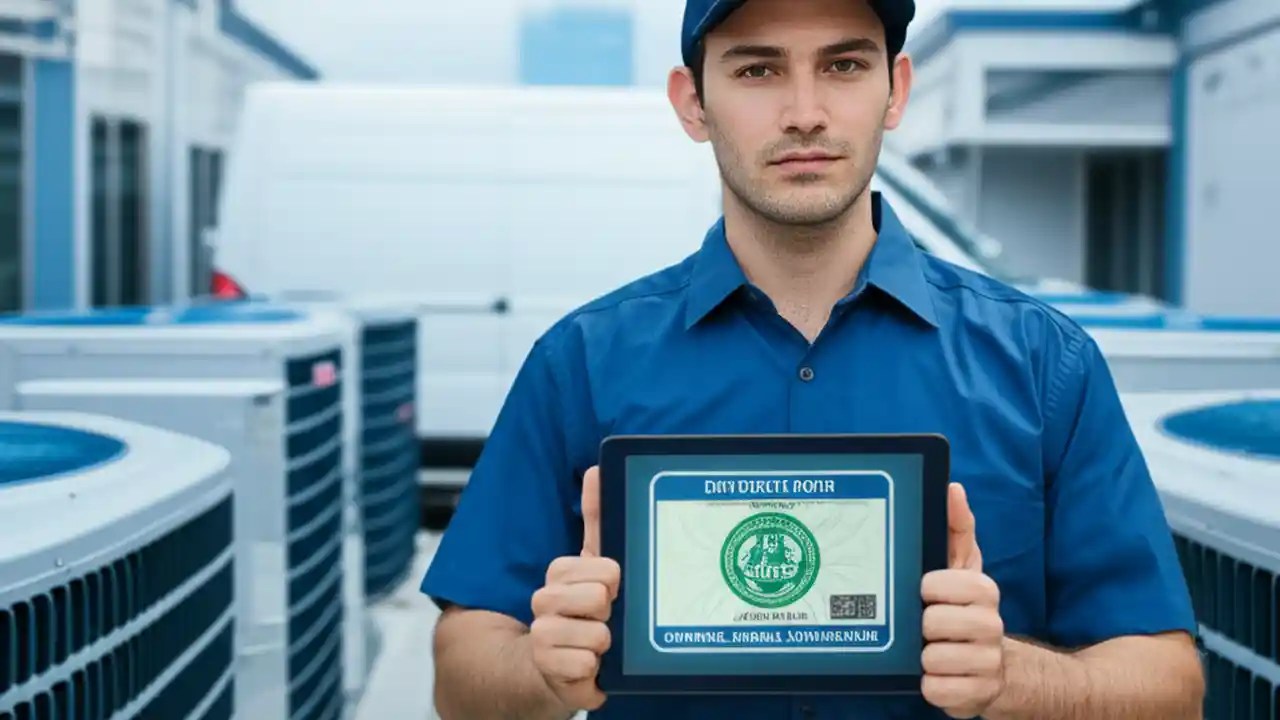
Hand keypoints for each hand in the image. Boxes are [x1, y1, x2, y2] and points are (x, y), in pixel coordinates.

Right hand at [529, 466, 618, 711]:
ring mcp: (542, 636)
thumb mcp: (593, 564)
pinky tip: (588, 665)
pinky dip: (594, 669)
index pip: (603, 568)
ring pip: (597, 635)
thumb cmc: (582, 613)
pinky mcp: (547, 669)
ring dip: (605, 643)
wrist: (555, 668)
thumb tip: (595, 469)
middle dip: (610, 614)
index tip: (610, 592)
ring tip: (598, 644)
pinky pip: (587, 665)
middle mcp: (544, 601)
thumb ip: (596, 518)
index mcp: (558, 573)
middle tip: (604, 619)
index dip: (614, 583)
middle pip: (599, 598)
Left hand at [920, 483, 1005, 717]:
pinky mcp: (979, 696)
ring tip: (934, 652)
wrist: (992, 667)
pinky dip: (931, 686)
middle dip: (923, 628)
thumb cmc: (963, 608)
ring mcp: (988, 663)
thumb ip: (955, 526)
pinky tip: (940, 677)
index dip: (925, 591)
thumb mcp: (959, 566)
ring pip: (933, 660)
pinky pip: (936, 690)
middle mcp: (991, 625)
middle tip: (930, 628)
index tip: (928, 595)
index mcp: (984, 589)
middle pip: (932, 623)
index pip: (936, 585)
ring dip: (925, 658)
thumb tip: (952, 487)